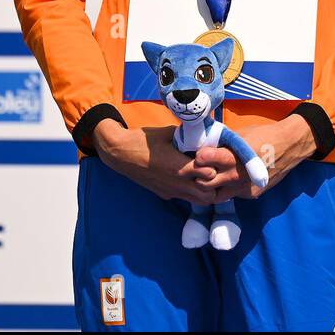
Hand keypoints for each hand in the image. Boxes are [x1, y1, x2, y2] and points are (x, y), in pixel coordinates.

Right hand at [91, 122, 221, 204]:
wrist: (120, 153)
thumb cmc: (144, 141)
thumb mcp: (168, 132)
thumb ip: (188, 136)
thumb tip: (203, 132)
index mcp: (179, 167)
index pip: (210, 174)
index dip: (215, 165)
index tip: (214, 156)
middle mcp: (177, 184)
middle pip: (208, 195)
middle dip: (215, 184)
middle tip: (213, 169)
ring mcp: (171, 192)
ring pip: (198, 201)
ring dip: (205, 190)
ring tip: (204, 176)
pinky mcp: (165, 195)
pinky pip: (185, 198)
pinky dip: (192, 192)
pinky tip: (190, 179)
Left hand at [192, 114, 316, 201]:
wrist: (289, 145)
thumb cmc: (263, 135)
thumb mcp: (239, 135)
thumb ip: (221, 143)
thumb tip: (202, 145)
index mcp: (231, 157)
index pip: (202, 161)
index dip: (197, 158)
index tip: (198, 155)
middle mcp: (235, 176)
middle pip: (204, 184)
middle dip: (199, 177)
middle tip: (200, 170)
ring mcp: (243, 188)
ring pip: (216, 195)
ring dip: (212, 187)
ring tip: (213, 177)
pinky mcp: (251, 194)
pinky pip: (232, 195)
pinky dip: (228, 189)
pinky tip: (232, 179)